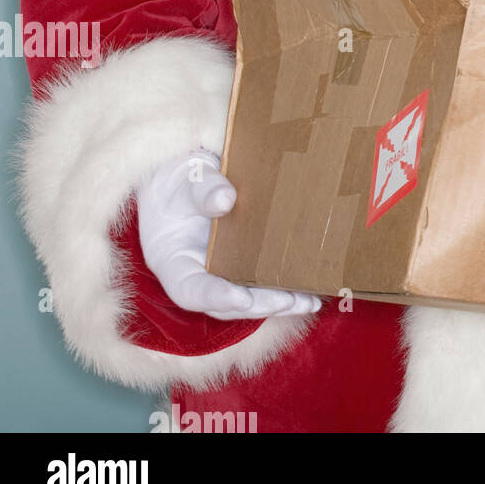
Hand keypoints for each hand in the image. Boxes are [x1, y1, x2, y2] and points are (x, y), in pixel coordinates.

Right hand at [136, 149, 321, 320]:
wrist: (188, 182)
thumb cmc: (182, 181)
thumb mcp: (187, 179)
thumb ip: (203, 189)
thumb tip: (225, 200)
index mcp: (174, 262)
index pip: (190, 291)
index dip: (216, 297)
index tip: (241, 299)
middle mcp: (198, 276)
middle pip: (226, 303)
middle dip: (260, 304)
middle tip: (291, 301)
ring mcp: (221, 274)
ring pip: (248, 299)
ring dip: (279, 303)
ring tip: (309, 302)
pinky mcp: (242, 267)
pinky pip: (261, 284)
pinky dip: (284, 290)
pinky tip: (310, 292)